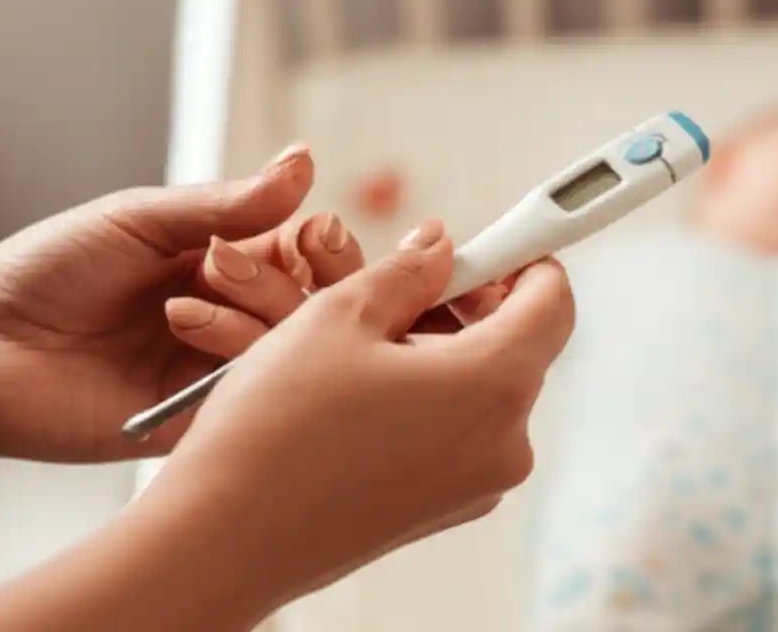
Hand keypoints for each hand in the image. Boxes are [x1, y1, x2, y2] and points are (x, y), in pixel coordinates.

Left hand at [0, 144, 364, 472]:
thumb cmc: (49, 271)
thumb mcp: (142, 220)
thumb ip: (228, 204)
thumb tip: (304, 161)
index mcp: (228, 262)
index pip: (309, 253)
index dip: (321, 242)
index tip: (309, 230)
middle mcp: (236, 315)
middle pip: (318, 302)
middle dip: (296, 279)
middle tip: (229, 265)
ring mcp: (223, 369)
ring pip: (294, 346)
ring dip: (251, 312)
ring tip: (178, 307)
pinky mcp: (206, 418)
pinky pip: (258, 393)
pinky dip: (236, 356)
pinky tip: (184, 332)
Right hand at [137, 221, 574, 620]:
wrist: (223, 538)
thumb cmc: (275, 427)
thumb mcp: (339, 316)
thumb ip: (408, 272)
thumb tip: (441, 250)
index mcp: (494, 385)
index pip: (553, 301)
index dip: (528, 257)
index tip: (494, 240)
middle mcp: (503, 444)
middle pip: (521, 346)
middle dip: (476, 302)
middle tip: (413, 280)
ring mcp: (476, 485)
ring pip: (485, 389)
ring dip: (446, 349)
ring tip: (372, 335)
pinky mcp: (444, 509)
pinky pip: (459, 432)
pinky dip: (431, 396)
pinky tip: (366, 386)